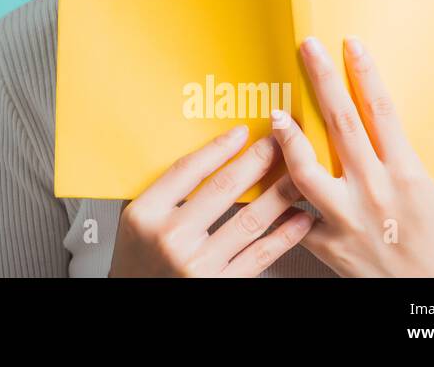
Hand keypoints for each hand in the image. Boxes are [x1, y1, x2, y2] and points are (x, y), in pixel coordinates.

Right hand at [108, 123, 314, 276]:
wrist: (135, 301)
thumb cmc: (137, 262)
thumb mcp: (134, 222)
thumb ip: (162, 193)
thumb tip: (206, 157)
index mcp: (145, 215)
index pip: (187, 170)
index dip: (218, 148)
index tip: (241, 132)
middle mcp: (171, 238)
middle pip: (223, 188)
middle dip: (258, 161)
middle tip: (278, 144)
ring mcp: (197, 264)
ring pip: (249, 221)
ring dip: (279, 195)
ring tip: (298, 178)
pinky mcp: (219, 285)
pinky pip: (259, 256)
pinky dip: (284, 235)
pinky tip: (299, 220)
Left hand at [270, 35, 433, 276]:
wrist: (433, 295)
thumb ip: (427, 160)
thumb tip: (410, 124)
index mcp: (408, 174)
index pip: (382, 112)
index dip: (365, 74)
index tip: (351, 44)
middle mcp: (375, 191)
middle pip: (342, 125)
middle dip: (322, 81)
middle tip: (307, 48)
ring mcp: (348, 218)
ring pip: (306, 170)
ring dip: (288, 139)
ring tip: (275, 114)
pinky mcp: (327, 243)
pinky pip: (294, 216)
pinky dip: (278, 198)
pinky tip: (262, 177)